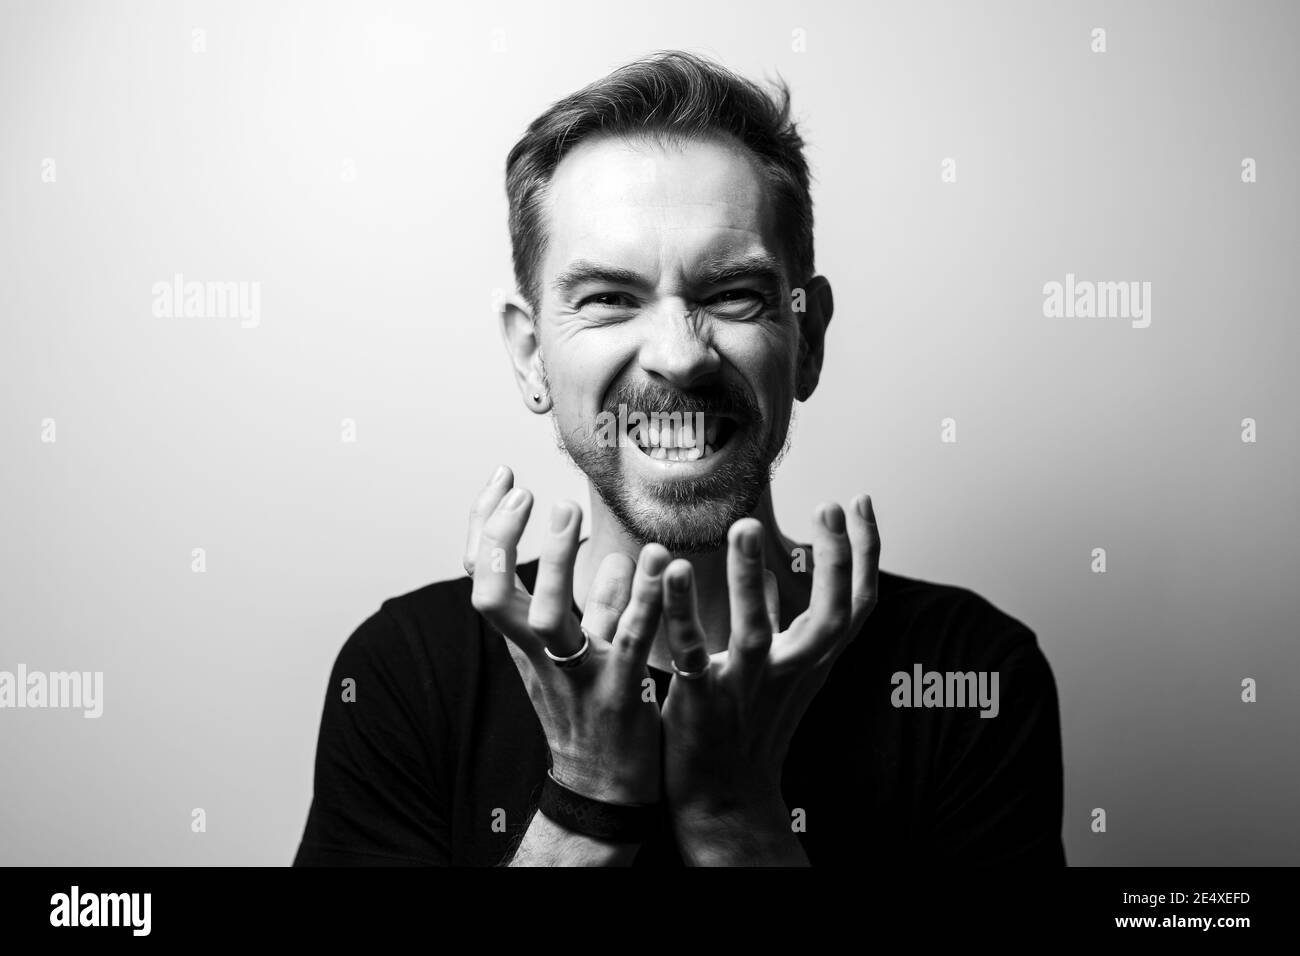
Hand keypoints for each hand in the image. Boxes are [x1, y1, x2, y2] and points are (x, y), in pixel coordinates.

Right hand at [465, 466, 669, 805]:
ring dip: (557, 565)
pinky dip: (641, 601)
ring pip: (550, 621)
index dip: (484, 525)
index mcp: (524, 641)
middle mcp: (537, 657)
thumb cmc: (595, 715)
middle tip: (536, 496)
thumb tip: (615, 560)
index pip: (481, 576)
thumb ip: (599, 606)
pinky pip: (628, 643)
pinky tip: (659, 562)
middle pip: (495, 596)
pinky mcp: (618, 697)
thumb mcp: (585, 656)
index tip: (506, 477)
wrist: (607, 792)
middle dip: (506, 541)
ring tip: (573, 513)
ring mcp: (574, 678)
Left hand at [659, 496, 879, 858]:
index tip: (861, 501)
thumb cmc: (750, 725)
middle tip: (831, 504)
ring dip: (751, 577)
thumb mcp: (784, 673)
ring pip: (756, 632)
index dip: (865, 552)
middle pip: (833, 615)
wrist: (724, 798)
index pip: (857, 603)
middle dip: (838, 558)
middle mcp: (791, 673)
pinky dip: (681, 613)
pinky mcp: (702, 703)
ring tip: (745, 525)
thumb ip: (788, 628)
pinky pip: (691, 654)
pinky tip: (670, 571)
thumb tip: (790, 577)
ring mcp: (746, 689)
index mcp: (812, 660)